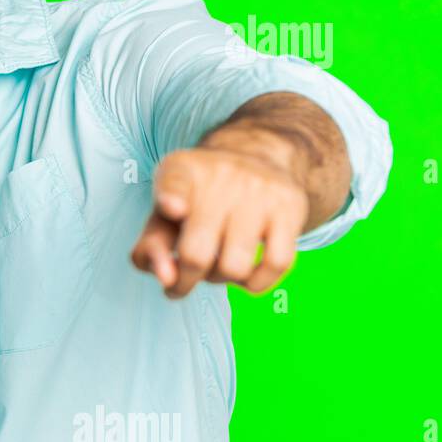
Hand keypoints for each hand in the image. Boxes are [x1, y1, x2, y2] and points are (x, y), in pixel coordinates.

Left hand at [130, 146, 309, 297]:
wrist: (253, 157)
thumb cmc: (196, 200)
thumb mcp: (163, 213)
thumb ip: (151, 248)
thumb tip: (167, 279)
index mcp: (179, 171)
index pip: (173, 183)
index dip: (170, 198)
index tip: (172, 209)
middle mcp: (220, 175)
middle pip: (196, 254)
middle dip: (185, 281)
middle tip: (184, 279)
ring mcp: (259, 189)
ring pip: (235, 267)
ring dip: (220, 281)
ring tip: (215, 270)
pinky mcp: (290, 204)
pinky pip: (277, 264)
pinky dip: (257, 284)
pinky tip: (245, 277)